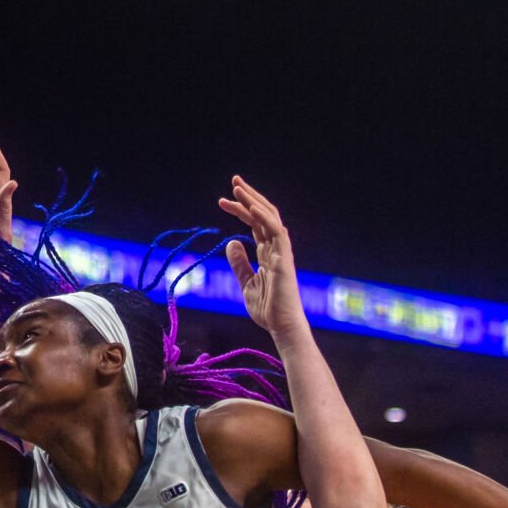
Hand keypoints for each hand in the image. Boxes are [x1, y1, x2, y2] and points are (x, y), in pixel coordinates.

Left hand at [219, 177, 307, 338]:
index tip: (223, 200)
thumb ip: (240, 263)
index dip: (240, 209)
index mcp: (267, 253)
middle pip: (263, 214)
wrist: (282, 326)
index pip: (254, 223)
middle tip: (234, 181)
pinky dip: (264, 217)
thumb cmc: (268, 310)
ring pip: (270, 217)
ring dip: (253, 200)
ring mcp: (281, 252)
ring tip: (237, 187)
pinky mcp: (284, 258)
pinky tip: (250, 206)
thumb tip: (231, 241)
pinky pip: (276, 232)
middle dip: (249, 196)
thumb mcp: (246, 283)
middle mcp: (275, 248)